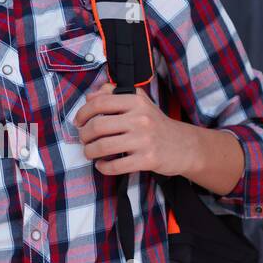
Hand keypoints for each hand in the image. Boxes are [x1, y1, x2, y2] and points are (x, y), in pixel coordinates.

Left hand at [73, 82, 202, 178]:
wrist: (184, 145)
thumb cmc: (156, 124)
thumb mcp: (139, 103)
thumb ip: (114, 95)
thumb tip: (90, 96)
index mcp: (136, 101)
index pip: (99, 102)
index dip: (83, 112)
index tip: (78, 121)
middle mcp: (140, 118)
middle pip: (97, 125)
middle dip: (84, 135)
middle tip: (83, 139)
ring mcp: (144, 140)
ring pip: (103, 146)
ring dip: (90, 151)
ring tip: (90, 152)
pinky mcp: (147, 159)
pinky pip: (116, 165)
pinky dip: (103, 167)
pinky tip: (102, 165)